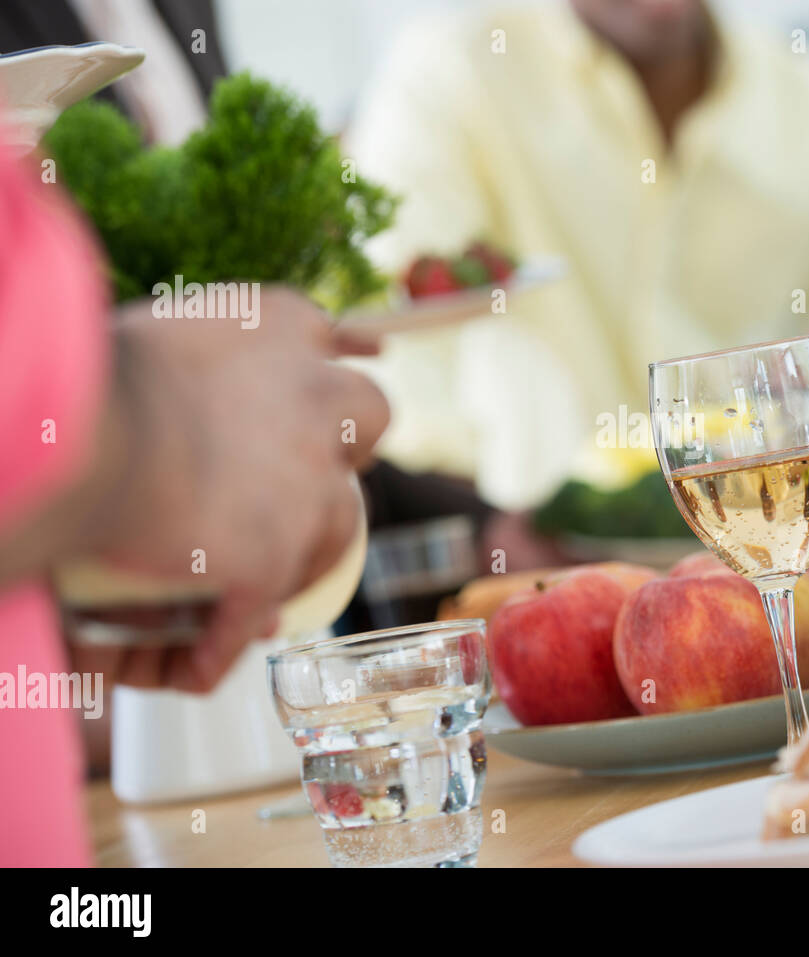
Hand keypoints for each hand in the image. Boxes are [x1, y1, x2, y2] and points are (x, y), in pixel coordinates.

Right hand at [68, 287, 388, 691]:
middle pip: (369, 413)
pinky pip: (255, 613)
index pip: (332, 335)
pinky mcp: (272, 560)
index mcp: (276, 325)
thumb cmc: (78, 371)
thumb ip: (186, 348)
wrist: (71, 436)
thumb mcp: (145, 331)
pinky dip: (221, 645)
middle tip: (315, 464)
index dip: (346, 353)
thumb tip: (178, 373)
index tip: (364, 354)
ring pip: (338, 522)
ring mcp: (305, 485)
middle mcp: (314, 398)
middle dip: (351, 440)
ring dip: (307, 549)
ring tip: (270, 579)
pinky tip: (190, 673)